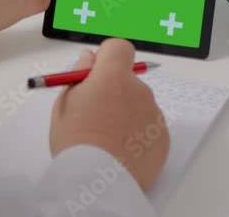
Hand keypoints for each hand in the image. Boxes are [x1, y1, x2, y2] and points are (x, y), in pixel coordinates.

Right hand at [49, 39, 169, 190]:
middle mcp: (139, 90)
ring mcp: (154, 114)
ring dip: (127, 114)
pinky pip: (150, 128)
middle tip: (96, 114)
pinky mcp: (163, 138)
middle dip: (115, 90)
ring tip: (107, 138)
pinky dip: (138, 135)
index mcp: (113, 77)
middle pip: (129, 79)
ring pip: (139, 105)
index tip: (96, 72)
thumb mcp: (65, 103)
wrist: (97, 181)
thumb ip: (79, 74)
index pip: (119, 48)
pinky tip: (121, 150)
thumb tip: (89, 58)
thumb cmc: (76, 142)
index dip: (107, 57)